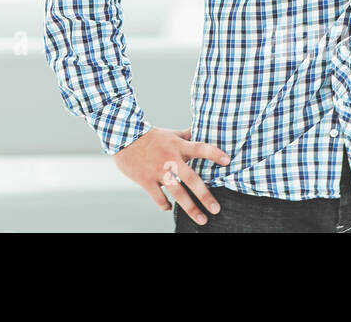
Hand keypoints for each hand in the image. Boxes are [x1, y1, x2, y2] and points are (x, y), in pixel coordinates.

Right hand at [111, 126, 230, 225]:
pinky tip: (170, 208)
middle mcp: (170, 159)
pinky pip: (158, 198)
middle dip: (205, 195)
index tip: (227, 161)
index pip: (200, 148)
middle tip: (216, 209)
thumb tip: (201, 130)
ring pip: (176, 192)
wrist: (122, 137)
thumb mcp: (170, 133)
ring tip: (202, 220)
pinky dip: (165, 205)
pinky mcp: (146, 180)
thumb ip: (186, 135)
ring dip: (190, 208)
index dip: (214, 153)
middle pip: (191, 179)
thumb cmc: (149, 136)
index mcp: (178, 146)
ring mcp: (158, 171)